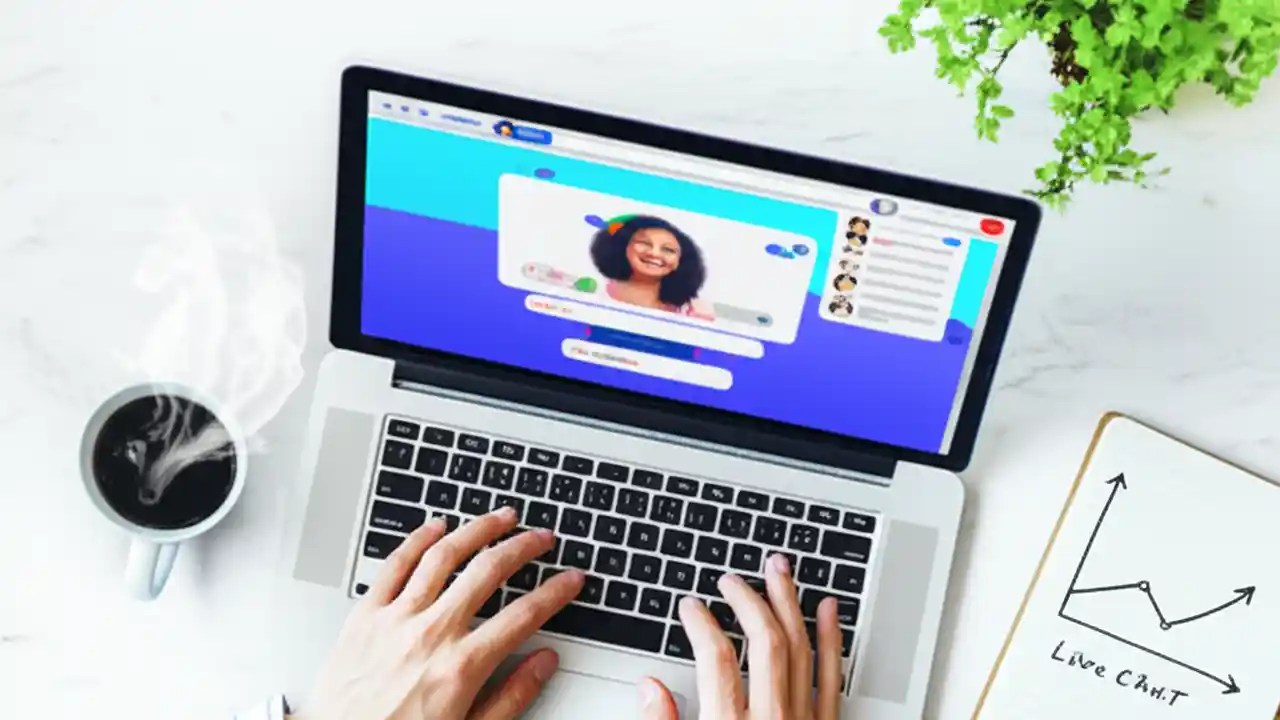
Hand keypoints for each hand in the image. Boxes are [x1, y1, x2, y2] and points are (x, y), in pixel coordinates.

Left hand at [295, 507, 584, 719]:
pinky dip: (418, 539)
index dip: (555, 592)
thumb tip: (543, 663)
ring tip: (500, 517)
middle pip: (489, 572)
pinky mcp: (365, 616)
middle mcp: (431, 634)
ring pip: (444, 556)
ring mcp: (395, 620)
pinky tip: (436, 527)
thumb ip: (510, 697)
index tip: (570, 580)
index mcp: (461, 667)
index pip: (524, 616)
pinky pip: (395, 564)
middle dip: (523, 547)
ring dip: (478, 530)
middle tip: (542, 538)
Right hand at [639, 555, 843, 719]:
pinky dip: (832, 639)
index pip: (716, 660)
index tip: (692, 607)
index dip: (701, 625)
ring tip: (778, 572)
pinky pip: (833, 678)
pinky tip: (828, 609)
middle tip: (731, 580)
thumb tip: (649, 689)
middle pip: (765, 643)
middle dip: (747, 602)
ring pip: (801, 650)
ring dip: (789, 605)